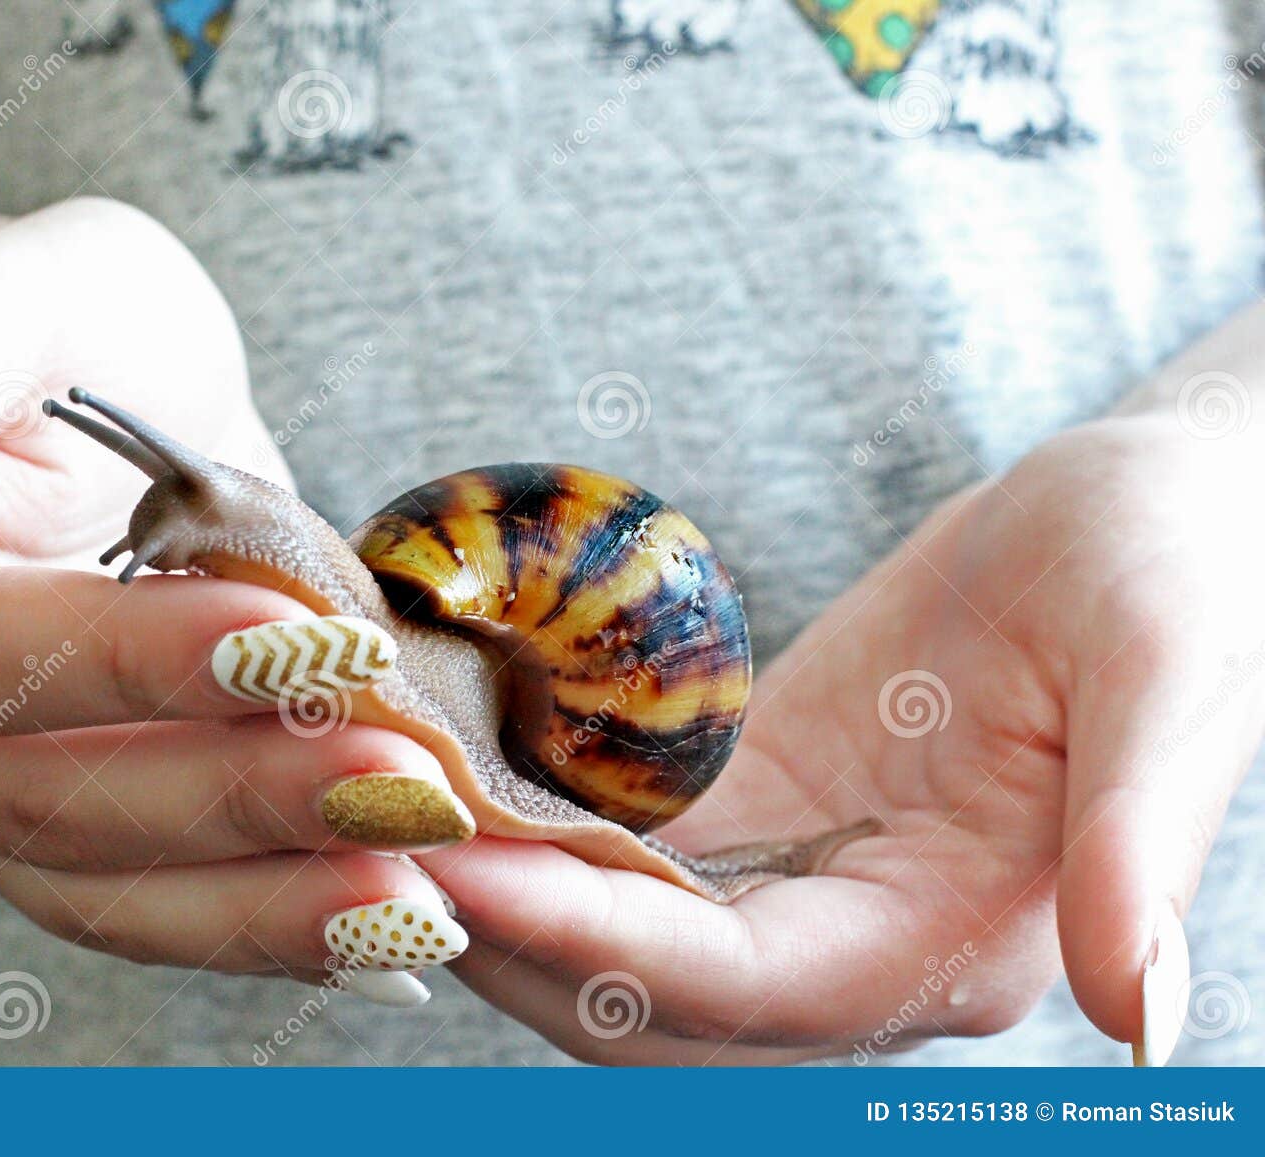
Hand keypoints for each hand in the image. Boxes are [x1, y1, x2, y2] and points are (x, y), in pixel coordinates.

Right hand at [0, 199, 470, 1004]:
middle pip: (53, 793)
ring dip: (277, 895)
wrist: (106, 410)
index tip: (298, 636)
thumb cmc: (72, 340)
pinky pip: (166, 912)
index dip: (135, 661)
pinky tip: (397, 924)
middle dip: (244, 794)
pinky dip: (281, 924)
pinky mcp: (69, 844)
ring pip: (114, 886)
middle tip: (408, 781)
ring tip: (427, 884)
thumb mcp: (20, 303)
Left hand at [420, 414, 1264, 1062]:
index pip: (742, 988)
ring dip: (492, 890)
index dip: (599, 943)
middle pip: (645, 999)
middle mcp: (859, 944)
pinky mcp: (760, 811)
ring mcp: (800, 882)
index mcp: (952, 941)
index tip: (460, 869)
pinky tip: (444, 765)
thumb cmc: (1181, 575)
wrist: (1145, 516)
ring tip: (369, 803)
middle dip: (503, 933)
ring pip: (612, 940)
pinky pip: (626, 852)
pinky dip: (532, 829)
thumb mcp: (1172, 679)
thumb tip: (1149, 1021)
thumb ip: (1142, 849)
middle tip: (362, 837)